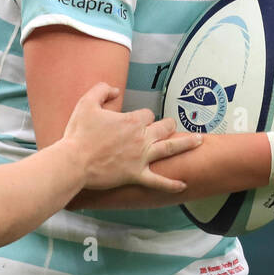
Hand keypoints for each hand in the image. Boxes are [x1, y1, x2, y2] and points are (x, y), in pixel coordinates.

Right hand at [64, 82, 201, 190]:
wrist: (74, 162)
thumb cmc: (78, 134)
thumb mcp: (86, 103)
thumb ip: (102, 90)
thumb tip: (115, 90)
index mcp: (131, 121)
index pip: (147, 114)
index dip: (142, 116)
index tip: (135, 121)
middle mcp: (141, 138)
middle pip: (164, 127)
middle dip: (167, 125)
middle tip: (169, 126)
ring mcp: (141, 158)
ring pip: (170, 147)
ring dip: (187, 143)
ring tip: (199, 140)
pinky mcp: (136, 175)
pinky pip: (158, 181)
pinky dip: (171, 184)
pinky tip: (183, 184)